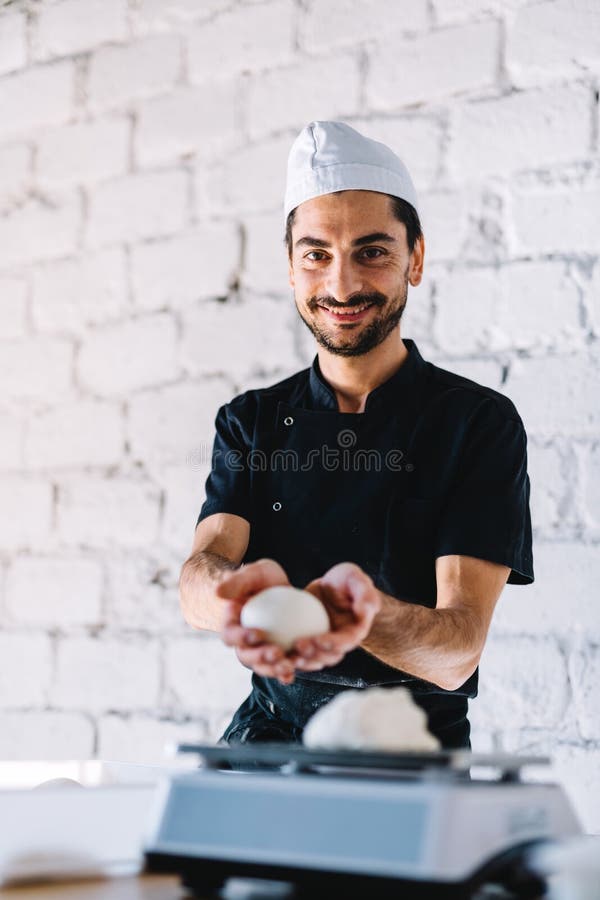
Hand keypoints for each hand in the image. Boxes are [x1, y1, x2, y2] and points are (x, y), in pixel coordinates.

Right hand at [215, 558, 296, 684]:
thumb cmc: (262, 578)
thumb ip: (237, 581)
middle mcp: (242, 642)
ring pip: (262, 665)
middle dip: (259, 657)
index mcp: (231, 625)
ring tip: (289, 667)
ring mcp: (258, 650)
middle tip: (276, 653)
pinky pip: (280, 665)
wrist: (278, 588)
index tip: (257, 634)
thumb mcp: (253, 573)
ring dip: (273, 669)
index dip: (241, 637)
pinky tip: (295, 673)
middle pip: (246, 656)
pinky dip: (285, 672)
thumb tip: (218, 592)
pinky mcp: (276, 654)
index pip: (231, 634)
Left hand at [289, 562, 381, 671]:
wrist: (332, 586)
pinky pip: (300, 653)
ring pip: (314, 659)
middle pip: (329, 656)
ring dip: (302, 660)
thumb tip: (367, 610)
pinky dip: (289, 656)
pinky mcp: (309, 642)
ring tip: (287, 655)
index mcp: (355, 631)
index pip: (346, 642)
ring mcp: (324, 645)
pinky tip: (275, 651)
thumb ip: (365, 593)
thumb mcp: (357, 579)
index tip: (319, 639)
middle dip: (315, 655)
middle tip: (299, 646)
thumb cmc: (347, 580)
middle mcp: (340, 642)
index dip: (334, 643)